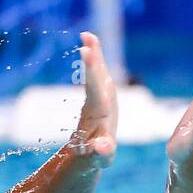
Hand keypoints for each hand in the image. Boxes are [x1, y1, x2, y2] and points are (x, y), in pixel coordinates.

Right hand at [70, 31, 118, 168]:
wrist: (101, 151)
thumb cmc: (100, 155)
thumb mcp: (101, 157)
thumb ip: (103, 152)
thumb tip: (102, 147)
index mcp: (103, 112)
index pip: (97, 89)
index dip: (91, 71)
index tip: (87, 53)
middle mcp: (106, 101)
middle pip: (100, 76)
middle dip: (94, 58)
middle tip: (87, 37)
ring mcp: (102, 96)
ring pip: (99, 71)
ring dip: (95, 53)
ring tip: (88, 35)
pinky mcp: (97, 94)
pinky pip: (94, 73)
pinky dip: (92, 58)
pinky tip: (87, 44)